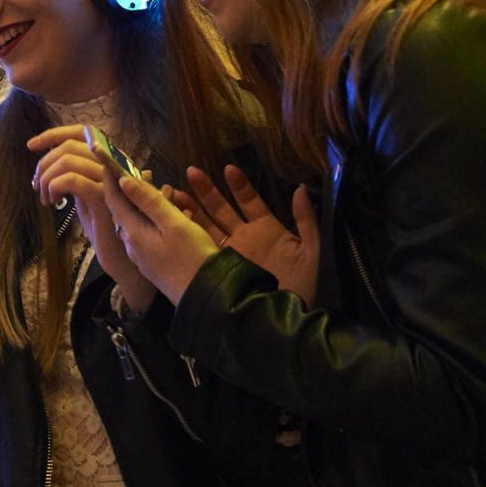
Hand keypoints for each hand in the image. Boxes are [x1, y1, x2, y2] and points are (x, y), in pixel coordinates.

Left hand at [27, 125, 156, 313]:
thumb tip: (49, 160)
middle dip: (45, 162)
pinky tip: (53, 202)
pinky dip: (55, 186)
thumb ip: (74, 175)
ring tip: (46, 198)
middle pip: (71, 145)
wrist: (122, 258)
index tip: (31, 145)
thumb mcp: (85, 196)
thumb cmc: (104, 228)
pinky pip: (72, 179)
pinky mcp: (104, 198)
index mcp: (109, 161)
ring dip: (48, 177)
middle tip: (36, 184)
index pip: (82, 131)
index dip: (54, 134)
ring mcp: (111, 180)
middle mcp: (114, 165)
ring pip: (69, 160)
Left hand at [94, 148, 217, 305]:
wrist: (205, 298)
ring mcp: (141, 256)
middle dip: (130, 189)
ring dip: (145, 205)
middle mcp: (131, 244)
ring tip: (161, 191)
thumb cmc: (192, 258)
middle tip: (139, 171)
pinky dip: (153, 220)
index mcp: (133, 231)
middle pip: (124, 210)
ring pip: (137, 222)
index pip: (113, 198)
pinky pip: (147, 235)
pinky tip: (170, 217)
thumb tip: (123, 180)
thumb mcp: (174, 224)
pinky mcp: (153, 264)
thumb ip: (149, 201)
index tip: (105, 156)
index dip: (110, 176)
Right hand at [175, 167, 320, 307]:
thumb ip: (306, 220)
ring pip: (207, 226)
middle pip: (221, 209)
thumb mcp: (310, 250)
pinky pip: (204, 248)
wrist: (289, 318)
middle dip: (206, 191)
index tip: (228, 169)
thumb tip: (300, 189)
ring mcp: (230, 253)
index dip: (239, 185)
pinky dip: (191, 235)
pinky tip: (177, 223)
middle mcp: (244, 237)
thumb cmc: (303, 283)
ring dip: (193, 209)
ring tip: (174, 193)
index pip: (249, 200)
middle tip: (190, 172)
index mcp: (266, 228)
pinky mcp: (220, 268)